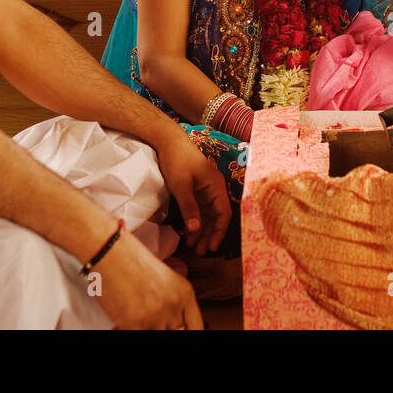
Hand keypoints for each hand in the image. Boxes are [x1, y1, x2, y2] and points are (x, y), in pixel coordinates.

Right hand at [91, 232, 204, 328]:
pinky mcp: (133, 324)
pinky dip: (135, 329)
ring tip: (139, 313)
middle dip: (164, 327)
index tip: (181, 329)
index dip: (188, 331)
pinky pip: (139, 335)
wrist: (109, 252)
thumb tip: (176, 323)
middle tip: (153, 316)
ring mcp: (154, 316)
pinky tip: (128, 319)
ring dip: (149, 327)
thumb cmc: (132, 259)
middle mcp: (173, 305)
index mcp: (184, 292)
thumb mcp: (165, 276)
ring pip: (158, 334)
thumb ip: (174, 300)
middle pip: (176, 332)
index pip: (196, 327)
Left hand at [154, 132, 231, 255]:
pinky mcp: (196, 190)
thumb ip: (189, 208)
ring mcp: (205, 190)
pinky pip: (199, 209)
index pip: (224, 213)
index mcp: (216, 186)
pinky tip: (187, 232)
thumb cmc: (177, 160)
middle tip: (200, 251)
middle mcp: (214, 189)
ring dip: (201, 230)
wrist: (168, 141)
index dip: (219, 231)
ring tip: (192, 246)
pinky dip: (194, 221)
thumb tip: (195, 230)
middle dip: (209, 234)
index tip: (212, 246)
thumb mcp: (181, 186)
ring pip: (207, 215)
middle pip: (216, 216)